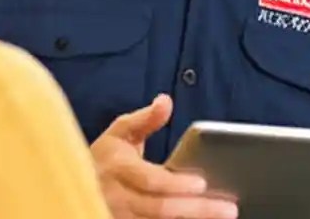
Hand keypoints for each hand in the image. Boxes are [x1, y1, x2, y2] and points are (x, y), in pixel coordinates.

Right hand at [91, 94, 238, 218]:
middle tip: (229, 209)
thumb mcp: (121, 132)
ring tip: (222, 217)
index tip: (202, 183)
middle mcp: (119, 198)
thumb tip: (166, 101)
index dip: (176, 184)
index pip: (150, 180)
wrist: (80, 187)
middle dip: (196, 210)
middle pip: (160, 209)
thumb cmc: (107, 158)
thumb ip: (146, 118)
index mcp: (118, 169)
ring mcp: (122, 218)